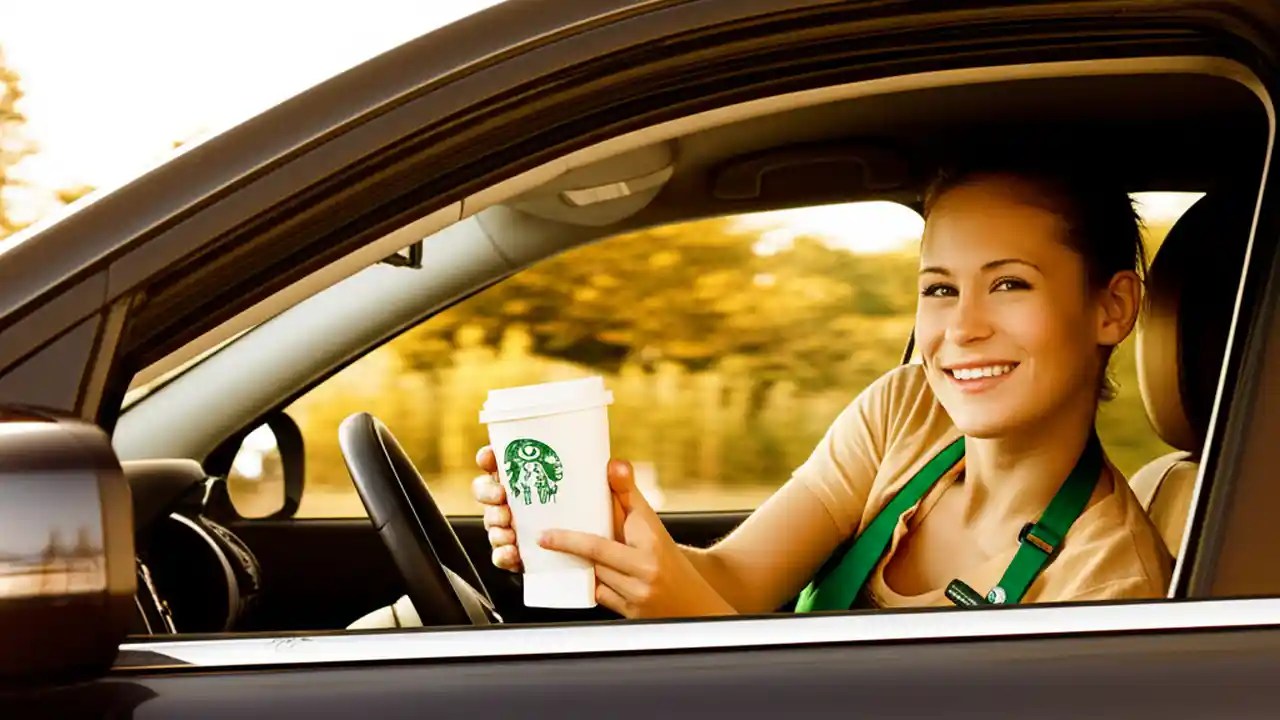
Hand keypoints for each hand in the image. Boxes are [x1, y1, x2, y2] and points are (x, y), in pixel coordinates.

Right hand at [474, 445, 627, 572]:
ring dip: (494, 525)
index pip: (506, 464)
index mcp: (538, 480)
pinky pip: (503, 556)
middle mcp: (524, 503)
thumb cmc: (614, 525)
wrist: (620, 568)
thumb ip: (620, 484)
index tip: (489, 458)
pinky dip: (503, 555)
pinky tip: (512, 553)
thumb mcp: (620, 503)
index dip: (490, 458)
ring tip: (508, 529)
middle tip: (501, 498)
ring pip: (493, 523)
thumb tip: (616, 464)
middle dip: (487, 493)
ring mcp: (521, 530)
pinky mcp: (524, 556)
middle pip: (490, 492)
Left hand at [539, 459, 735, 618]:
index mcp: (650, 542)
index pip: (605, 534)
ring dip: (578, 565)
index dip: (572, 538)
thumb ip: (628, 494)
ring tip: (561, 552)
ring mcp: (637, 595)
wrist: (694, 601)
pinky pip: (599, 598)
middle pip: (594, 556)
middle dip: (568, 546)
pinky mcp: (630, 614)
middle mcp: (645, 570)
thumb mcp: (650, 523)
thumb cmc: (665, 556)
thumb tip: (613, 464)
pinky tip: (583, 575)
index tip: (547, 535)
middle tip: (543, 539)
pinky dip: (590, 585)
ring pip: (594, 577)